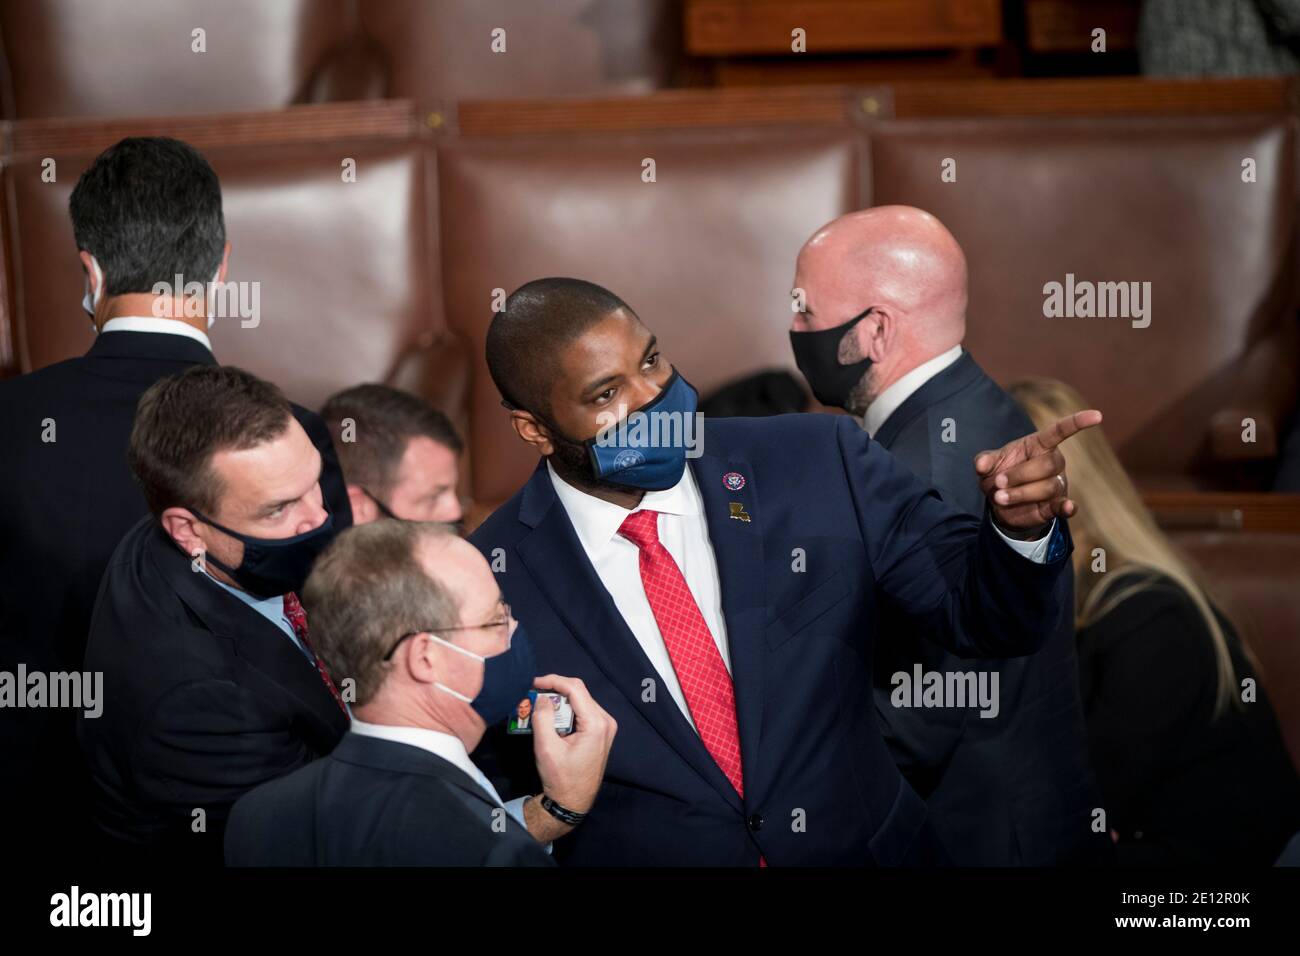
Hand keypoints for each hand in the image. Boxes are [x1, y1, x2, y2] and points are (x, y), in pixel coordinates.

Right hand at [529, 674, 616, 821]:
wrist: (572, 802)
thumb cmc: (561, 778)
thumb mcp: (547, 748)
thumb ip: (543, 718)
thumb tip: (540, 697)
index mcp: (596, 724)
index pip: (575, 688)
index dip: (553, 681)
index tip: (533, 682)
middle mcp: (605, 721)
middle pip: (579, 692)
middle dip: (555, 690)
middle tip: (533, 693)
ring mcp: (605, 727)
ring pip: (580, 701)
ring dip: (560, 700)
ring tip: (539, 704)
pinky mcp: (600, 732)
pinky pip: (583, 712)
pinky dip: (566, 710)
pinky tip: (551, 715)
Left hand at [973, 409, 1101, 533]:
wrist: (999, 502)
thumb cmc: (998, 473)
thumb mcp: (987, 464)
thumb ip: (984, 461)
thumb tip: (981, 466)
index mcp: (1039, 445)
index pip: (1060, 431)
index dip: (1077, 422)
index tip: (1097, 415)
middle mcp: (1053, 462)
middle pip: (1047, 465)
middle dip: (1019, 475)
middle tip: (998, 483)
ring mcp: (1056, 484)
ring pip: (1048, 487)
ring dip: (1021, 493)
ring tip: (1000, 497)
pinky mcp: (1054, 505)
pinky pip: (1065, 506)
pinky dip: (1067, 508)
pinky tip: (1067, 508)